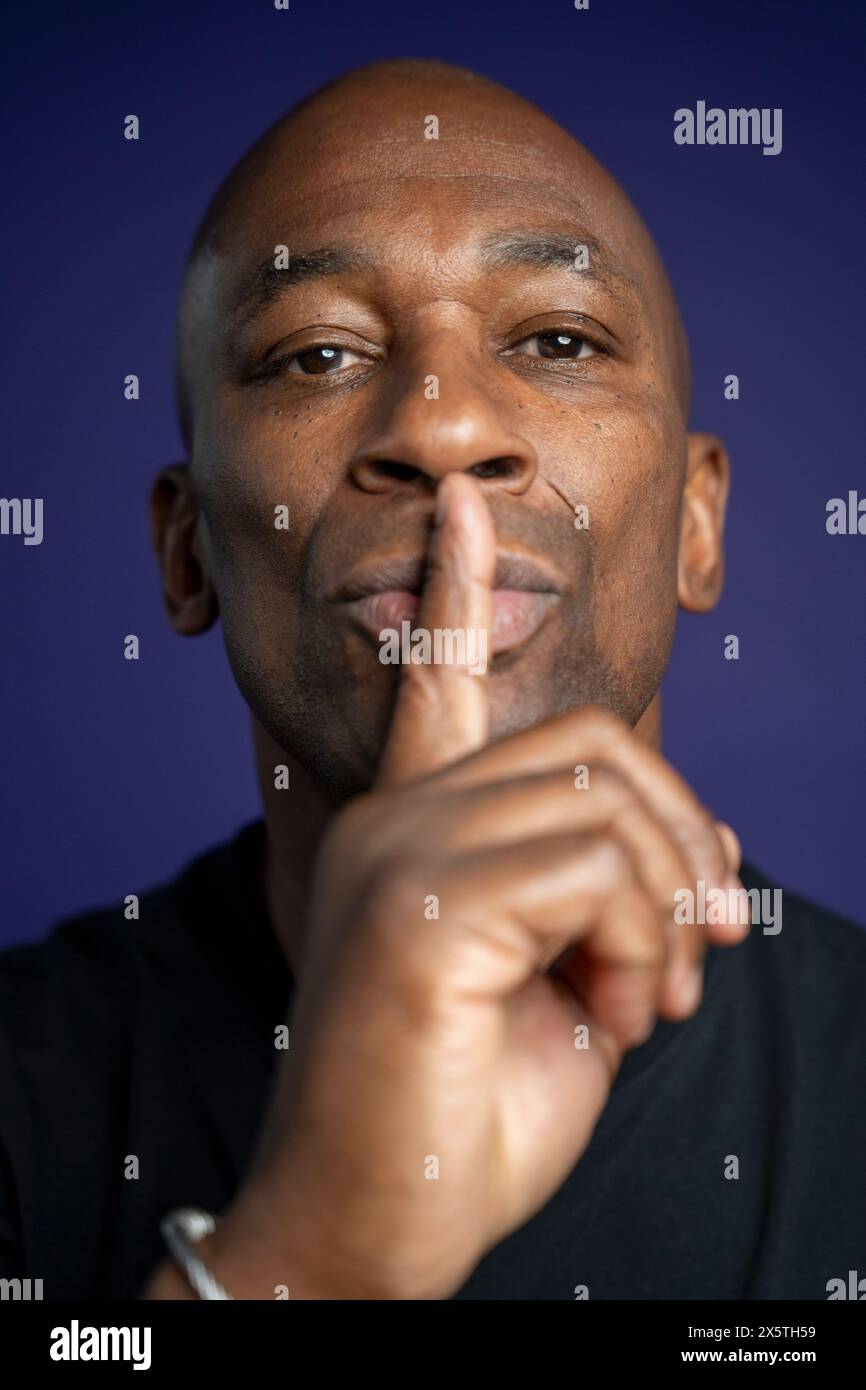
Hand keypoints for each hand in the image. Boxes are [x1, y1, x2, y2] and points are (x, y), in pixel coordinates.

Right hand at [204, 472, 745, 1300]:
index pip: (436, 675)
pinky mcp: (418, 907)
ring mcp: (398, 852)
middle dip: (681, 844)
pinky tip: (613, 1019)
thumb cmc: (465, 1110)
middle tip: (688, 959)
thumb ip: (612, 896)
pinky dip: (640, 947)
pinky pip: (594, 869)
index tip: (461, 503)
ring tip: (643, 1005)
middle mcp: (395, 818)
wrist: (375, 1227)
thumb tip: (717, 842)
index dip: (454, 583)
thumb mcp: (565, 985)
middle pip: (595, 744)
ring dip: (665, 913)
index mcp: (416, 828)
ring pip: (605, 803)